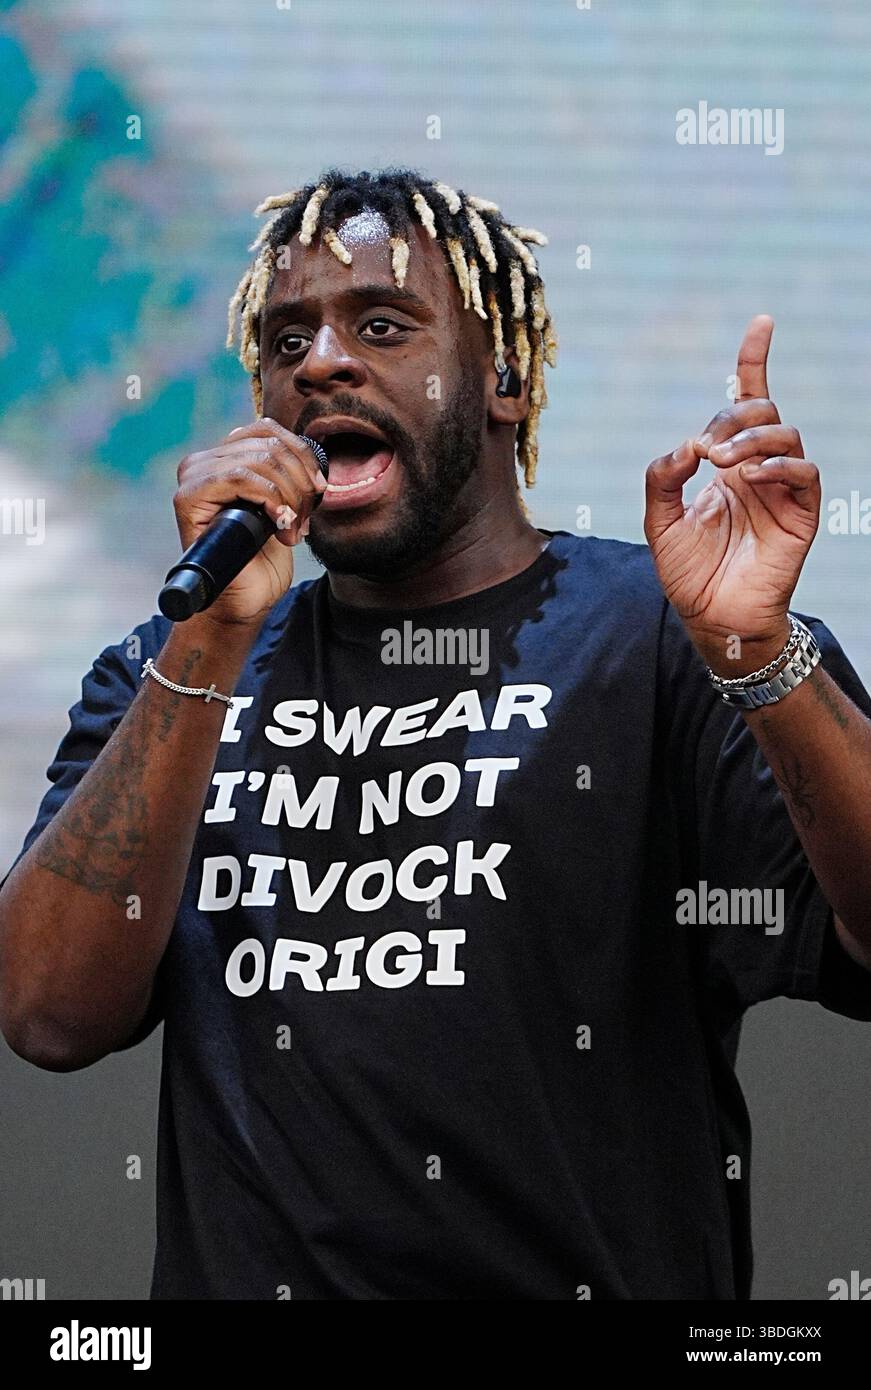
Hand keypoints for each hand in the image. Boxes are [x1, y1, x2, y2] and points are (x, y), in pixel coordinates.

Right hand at [173, 418, 327, 630]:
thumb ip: (288, 477)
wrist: (243, 604)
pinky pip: (238, 478)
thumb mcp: (283, 509)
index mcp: (224, 458)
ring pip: (257, 461)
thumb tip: (311, 458)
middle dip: (299, 481)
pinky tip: (279, 524)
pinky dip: (270, 499)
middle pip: (266, 445)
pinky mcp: (187, 499)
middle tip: (306, 516)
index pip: (266, 429)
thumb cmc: (261, 561)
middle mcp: (203, 462)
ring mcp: (193, 478)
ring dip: (288, 495)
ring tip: (293, 527)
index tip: (320, 487)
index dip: (301, 453)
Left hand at [643, 315, 820, 674]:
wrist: (712, 618)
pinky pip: (802, 472)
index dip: (754, 360)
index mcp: (726, 464)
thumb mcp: (658, 522)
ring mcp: (781, 489)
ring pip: (785, 434)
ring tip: (723, 463)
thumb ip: (660, 479)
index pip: (745, 400)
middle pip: (761, 412)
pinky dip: (779, 465)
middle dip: (733, 417)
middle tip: (707, 451)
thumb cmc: (688, 574)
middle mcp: (756, 469)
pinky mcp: (800, 513)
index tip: (763, 322)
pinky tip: (753, 475)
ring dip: (752, 439)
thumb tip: (685, 444)